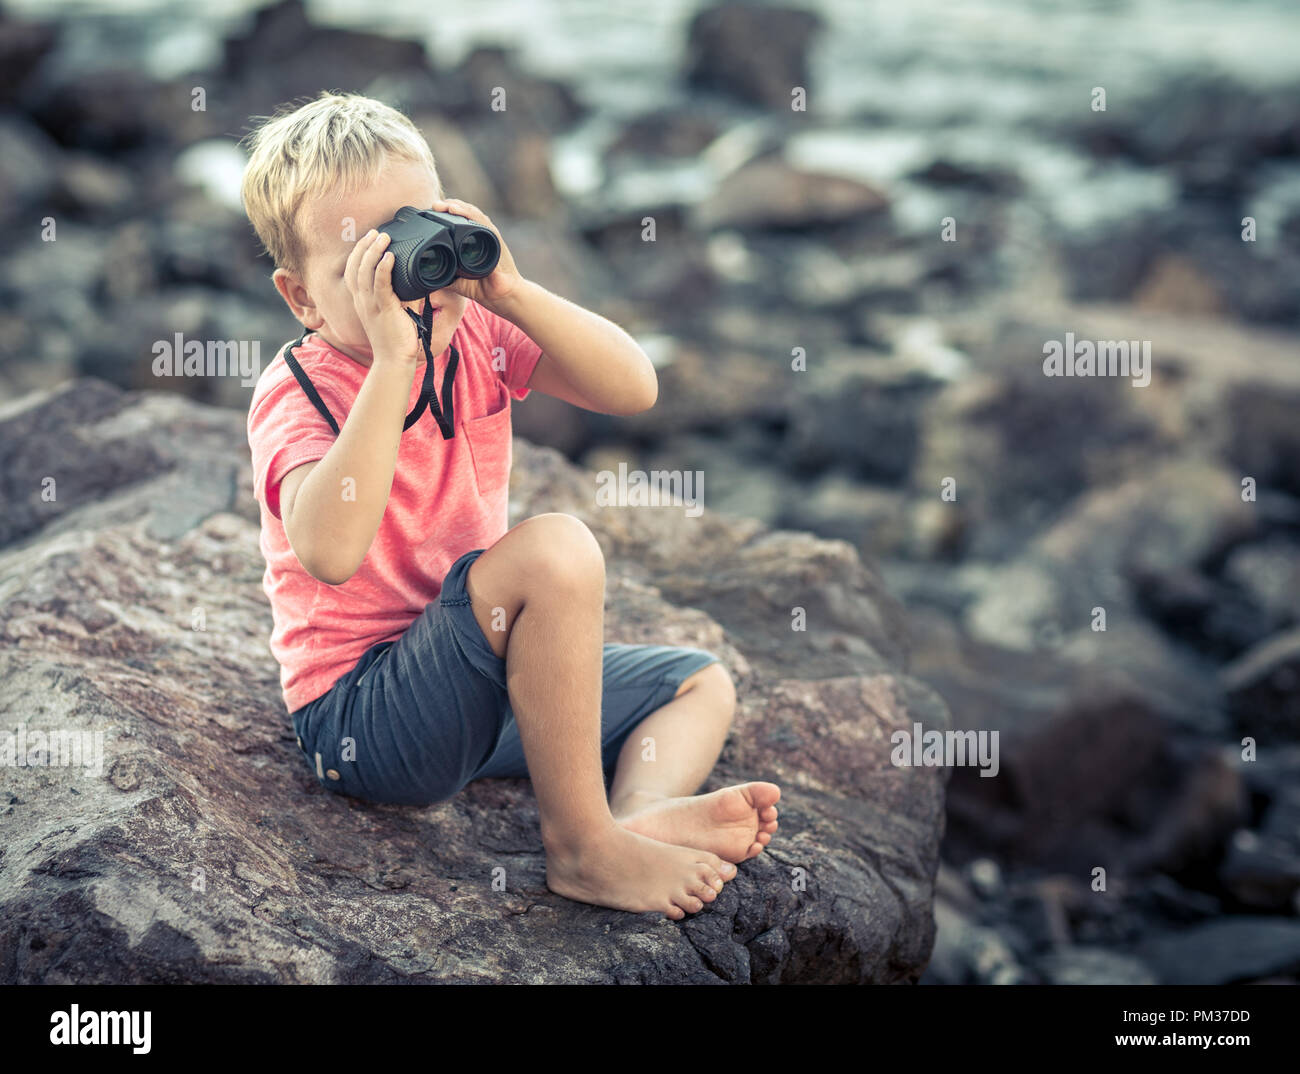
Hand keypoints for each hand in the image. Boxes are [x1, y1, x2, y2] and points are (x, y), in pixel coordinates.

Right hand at [345, 228, 420, 363]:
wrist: (394, 361)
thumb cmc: (395, 340)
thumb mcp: (393, 313)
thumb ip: (397, 297)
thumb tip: (412, 282)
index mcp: (362, 302)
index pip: (353, 271)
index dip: (359, 253)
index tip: (370, 239)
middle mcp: (362, 301)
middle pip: (355, 266)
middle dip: (364, 246)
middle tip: (377, 232)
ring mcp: (371, 305)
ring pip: (365, 271)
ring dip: (374, 251)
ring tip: (384, 237)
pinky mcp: (384, 310)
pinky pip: (381, 284)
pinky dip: (384, 268)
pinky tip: (390, 256)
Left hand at [429, 197, 524, 310]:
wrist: (502, 297)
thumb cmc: (483, 288)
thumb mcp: (458, 281)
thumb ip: (444, 276)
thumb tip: (426, 277)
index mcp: (472, 242)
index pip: (458, 222)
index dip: (445, 215)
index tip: (431, 212)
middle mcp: (481, 235)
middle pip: (464, 214)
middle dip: (449, 207)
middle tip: (434, 205)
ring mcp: (489, 236)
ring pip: (472, 214)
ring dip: (458, 207)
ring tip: (444, 205)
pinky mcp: (495, 239)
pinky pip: (482, 222)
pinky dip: (469, 214)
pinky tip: (457, 209)